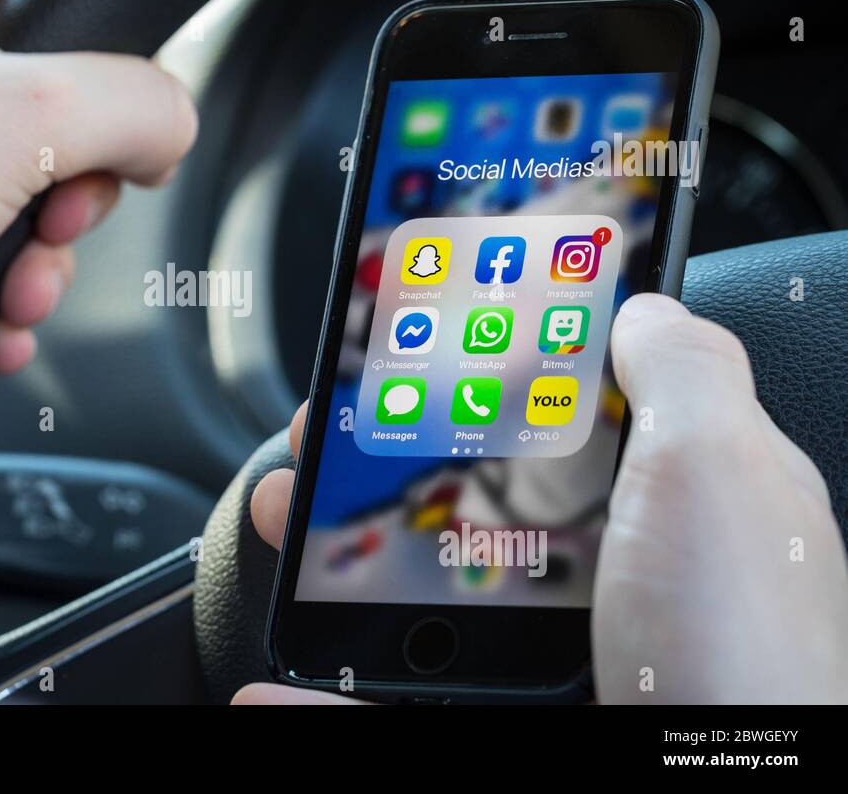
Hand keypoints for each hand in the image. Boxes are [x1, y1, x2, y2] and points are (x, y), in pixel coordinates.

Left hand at [0, 0, 196, 404]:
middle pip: (48, 98)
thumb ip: (136, 103)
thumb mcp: (32, 123)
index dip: (111, 27)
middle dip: (76, 184)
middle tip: (66, 215)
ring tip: (21, 291)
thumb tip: (172, 125)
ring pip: (18, 185)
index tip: (138, 95)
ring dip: (42, 253)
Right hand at [234, 294, 847, 703]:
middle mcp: (610, 576)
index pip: (570, 403)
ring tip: (275, 514)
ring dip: (326, 550)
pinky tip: (274, 688)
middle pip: (472, 488)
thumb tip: (643, 304)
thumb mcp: (723, 475)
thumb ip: (686, 372)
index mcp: (667, 502)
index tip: (417, 331)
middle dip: (381, 449)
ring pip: (414, 589)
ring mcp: (551, 656)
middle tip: (325, 428)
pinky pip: (382, 707)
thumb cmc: (746, 664)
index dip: (489, 358)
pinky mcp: (501, 717)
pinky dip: (320, 701)